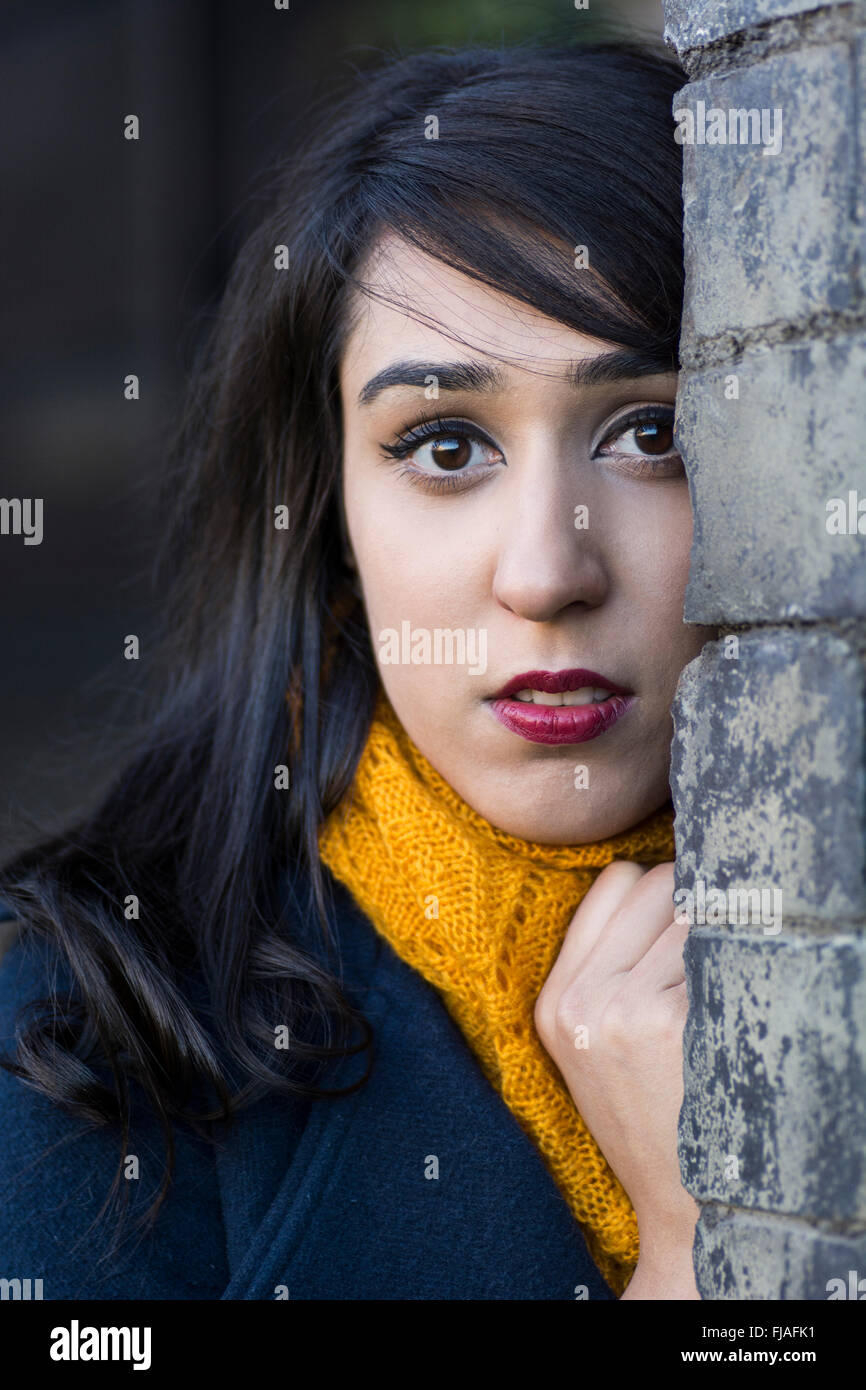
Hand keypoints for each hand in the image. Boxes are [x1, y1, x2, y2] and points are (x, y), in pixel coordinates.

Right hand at [534, 860, 699, 1293]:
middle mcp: (582, 1000)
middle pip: (658, 884)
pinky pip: (722, 951)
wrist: (680, 1202)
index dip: (655, 895)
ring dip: (719, 938)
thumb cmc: (648, 1115)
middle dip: (690, 908)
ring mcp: (624, 1010)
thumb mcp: (593, 1043)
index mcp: (555, 1002)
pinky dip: (740, 968)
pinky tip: (732, 1012)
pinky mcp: (672, 1022)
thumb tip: (662, 879)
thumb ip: (605, 964)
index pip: (616, 882)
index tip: (678, 926)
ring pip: (695, 913)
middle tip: (706, 961)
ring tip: (717, 993)